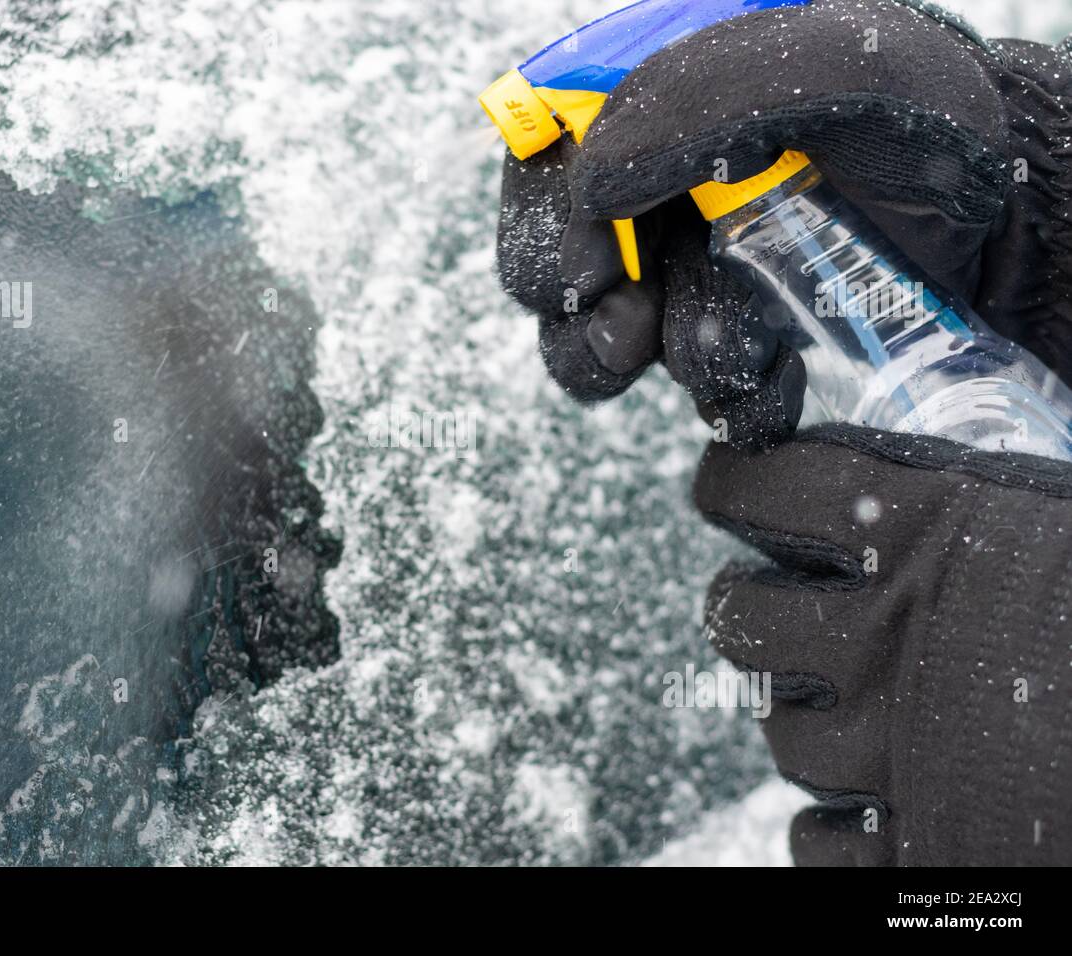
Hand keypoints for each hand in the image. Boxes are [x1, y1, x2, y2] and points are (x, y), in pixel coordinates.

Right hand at [497, 0, 1071, 443]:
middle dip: (589, 313)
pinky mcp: (732, 336)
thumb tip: (590, 184)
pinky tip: (775, 382)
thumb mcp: (837, 70)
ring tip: (734, 354)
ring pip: (608, 342)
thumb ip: (706, 95)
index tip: (581, 271)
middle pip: (556, 265)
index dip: (538, 223)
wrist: (1005, 220)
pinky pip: (690, 388)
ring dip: (663, 359)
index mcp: (658, 106)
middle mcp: (658, 191)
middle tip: (631, 326)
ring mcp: (690, 268)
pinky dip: (725, 398)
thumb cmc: (927, 123)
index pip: (541, 156)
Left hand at [695, 424, 1071, 864]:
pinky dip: (833, 822)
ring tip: (859, 712)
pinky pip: (814, 837)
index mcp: (927, 534)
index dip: (730, 484)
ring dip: (803, 716)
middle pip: (738, 615)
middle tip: (774, 607)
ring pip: (777, 728)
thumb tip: (921, 497)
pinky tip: (876, 803)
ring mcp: (888, 750)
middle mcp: (882, 637)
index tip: (724, 486)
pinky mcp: (913, 849)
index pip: (766, 487)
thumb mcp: (1058, 526)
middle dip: (747, 607)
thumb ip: (977, 512)